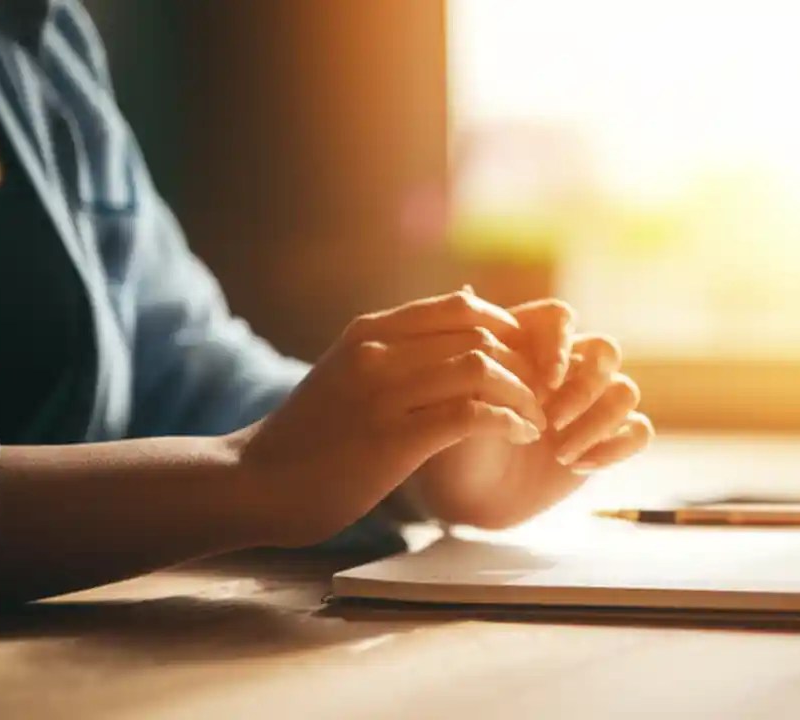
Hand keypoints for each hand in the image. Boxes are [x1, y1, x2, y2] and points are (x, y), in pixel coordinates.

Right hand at [229, 291, 548, 546]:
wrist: (256, 483)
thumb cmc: (311, 434)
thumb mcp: (351, 368)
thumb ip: (404, 340)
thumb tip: (467, 298)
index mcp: (370, 331)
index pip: (462, 307)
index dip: (508, 330)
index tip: (527, 361)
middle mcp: (378, 352)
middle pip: (480, 335)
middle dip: (525, 365)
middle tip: (542, 394)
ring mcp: (384, 394)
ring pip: (482, 369)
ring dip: (523, 394)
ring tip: (536, 418)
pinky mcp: (394, 439)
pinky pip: (471, 415)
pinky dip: (508, 421)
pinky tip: (520, 435)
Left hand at [408, 299, 653, 528]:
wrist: (469, 502)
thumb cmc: (456, 448)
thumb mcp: (456, 403)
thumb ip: (472, 354)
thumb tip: (467, 291)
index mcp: (530, 349)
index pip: (561, 316)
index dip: (561, 341)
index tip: (545, 378)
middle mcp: (566, 370)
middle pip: (605, 350)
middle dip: (584, 386)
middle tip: (552, 419)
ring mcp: (591, 406)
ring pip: (626, 390)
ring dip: (598, 421)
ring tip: (559, 452)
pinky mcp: (608, 440)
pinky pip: (640, 429)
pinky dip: (616, 446)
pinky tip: (577, 464)